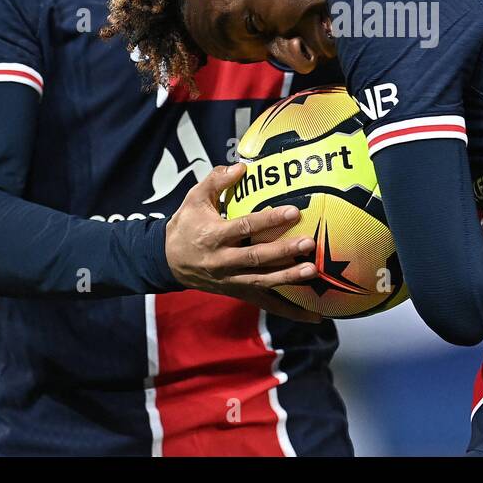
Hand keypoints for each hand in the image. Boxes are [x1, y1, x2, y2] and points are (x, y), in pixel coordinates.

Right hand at [164, 163, 322, 322]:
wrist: (168, 261)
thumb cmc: (186, 225)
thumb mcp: (194, 199)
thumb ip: (216, 181)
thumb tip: (242, 166)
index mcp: (213, 236)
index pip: (244, 227)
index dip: (268, 220)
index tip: (293, 212)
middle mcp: (222, 261)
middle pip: (256, 258)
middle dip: (283, 252)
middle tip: (308, 243)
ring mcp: (231, 280)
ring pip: (262, 281)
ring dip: (288, 278)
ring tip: (312, 271)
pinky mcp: (239, 292)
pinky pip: (266, 303)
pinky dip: (290, 311)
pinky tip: (314, 315)